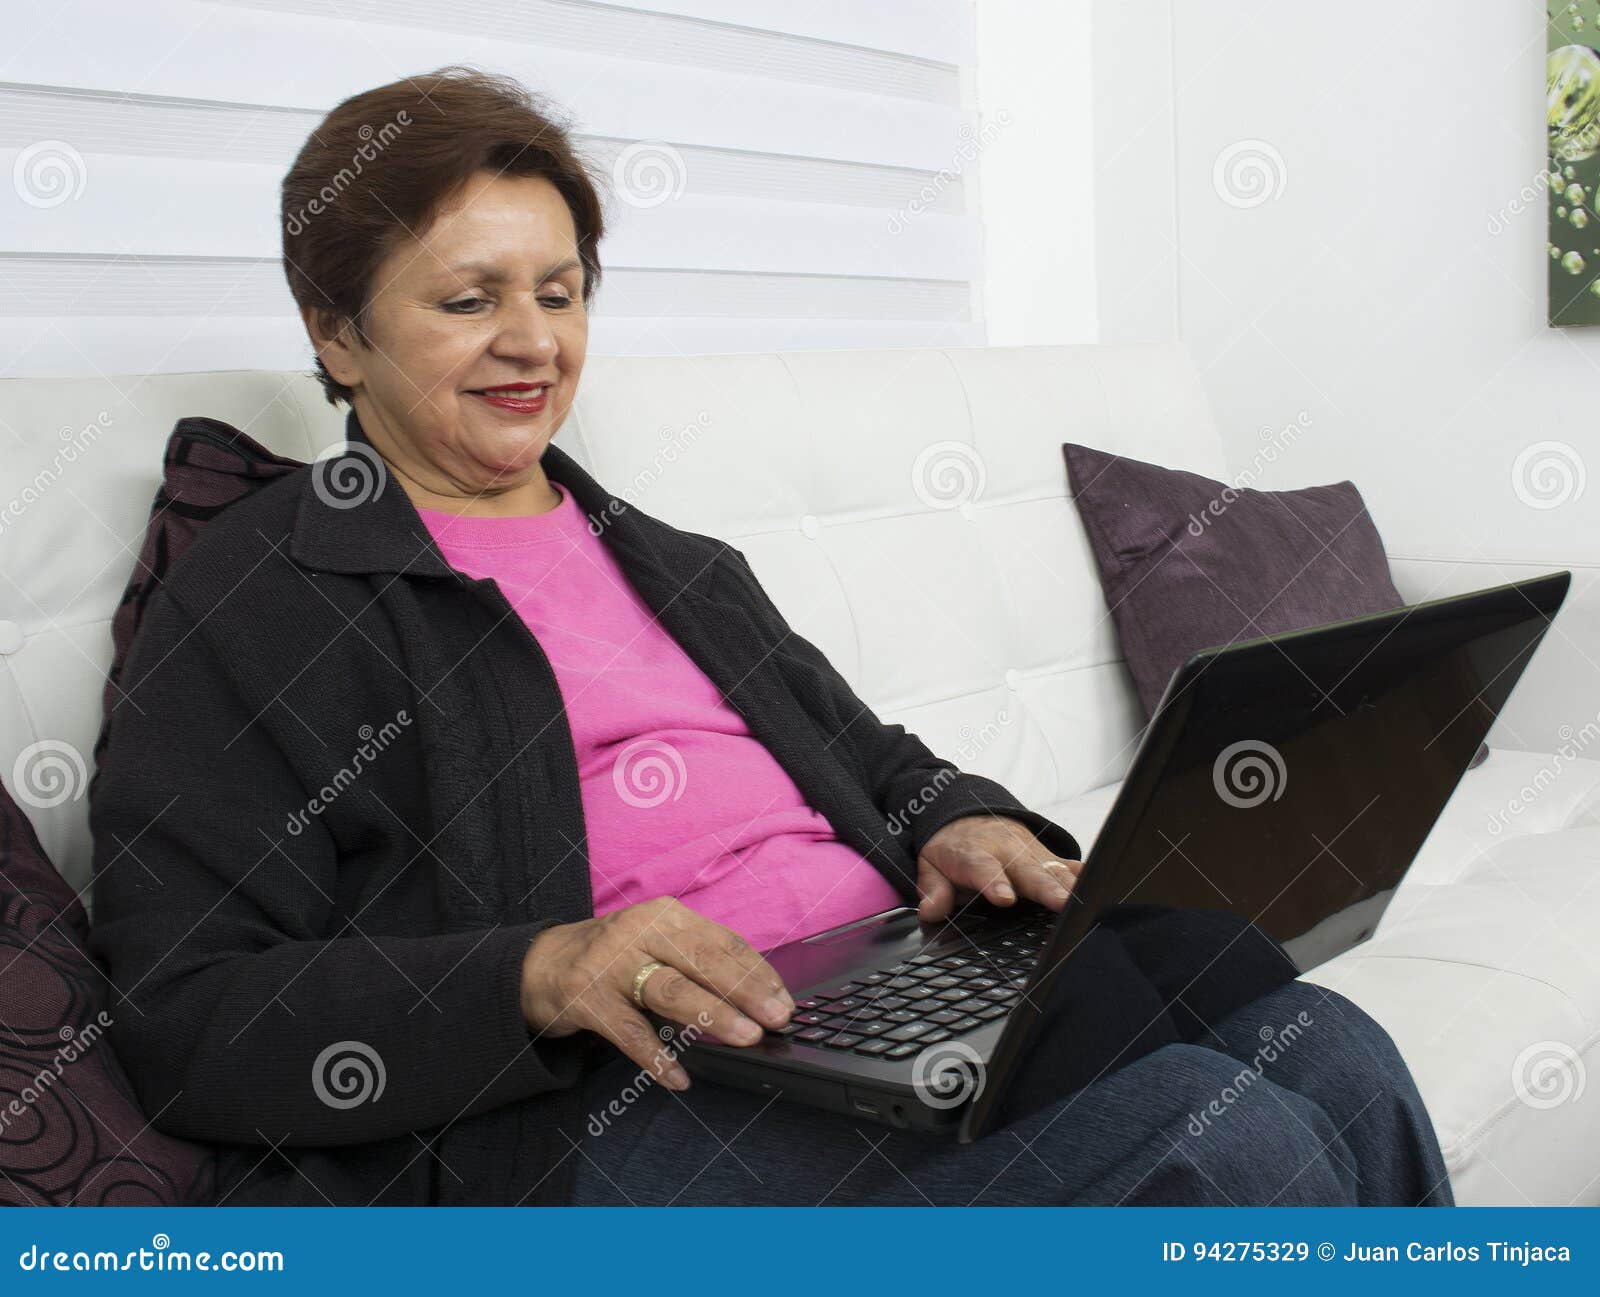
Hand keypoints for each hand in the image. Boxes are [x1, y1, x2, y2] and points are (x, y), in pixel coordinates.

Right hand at [519, 897, 794, 1089]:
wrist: (539, 965)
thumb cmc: (613, 957)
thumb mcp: (655, 942)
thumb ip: (697, 960)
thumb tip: (757, 995)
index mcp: (665, 915)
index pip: (722, 941)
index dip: (757, 972)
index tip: (785, 1000)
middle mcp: (639, 931)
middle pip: (702, 961)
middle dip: (745, 991)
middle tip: (777, 1018)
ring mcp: (610, 964)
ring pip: (670, 991)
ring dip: (712, 1015)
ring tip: (746, 1037)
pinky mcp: (585, 998)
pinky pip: (629, 1033)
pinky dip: (656, 1058)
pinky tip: (680, 1078)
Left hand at [915, 814, 1083, 922]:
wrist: (968, 815)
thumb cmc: (953, 848)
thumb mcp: (931, 864)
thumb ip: (933, 888)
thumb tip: (931, 911)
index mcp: (974, 854)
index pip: (984, 869)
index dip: (994, 883)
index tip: (1004, 898)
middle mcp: (1006, 851)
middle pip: (1028, 871)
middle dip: (1045, 888)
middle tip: (1060, 903)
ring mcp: (1029, 852)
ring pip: (1052, 869)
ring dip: (1068, 885)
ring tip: (1082, 902)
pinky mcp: (1046, 855)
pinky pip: (1066, 864)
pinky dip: (1081, 873)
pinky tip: (1097, 883)